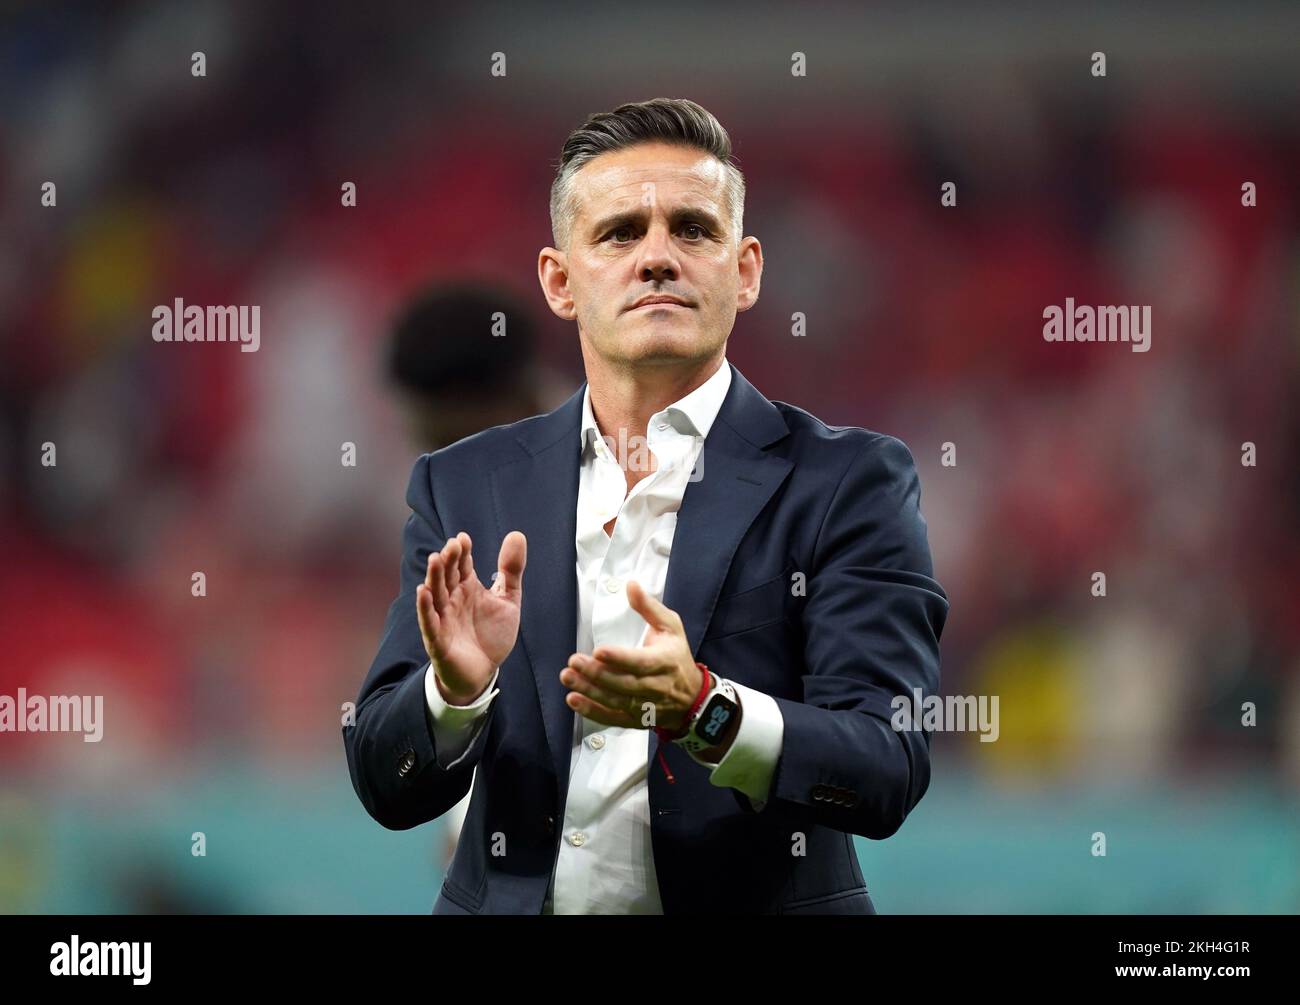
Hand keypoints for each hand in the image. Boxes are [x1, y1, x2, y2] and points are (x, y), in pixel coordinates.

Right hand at [417, 531, 526, 704]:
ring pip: (436, 595)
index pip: (462, 565)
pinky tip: (423, 592)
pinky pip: (430, 622)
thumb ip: (511, 570)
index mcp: (468, 588)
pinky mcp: (438, 640)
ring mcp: (444, 619)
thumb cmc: (491, 635)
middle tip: (452, 546)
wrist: (483, 672)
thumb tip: (517, 534)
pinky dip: (425, 608)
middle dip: (449, 561)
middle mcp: (453, 600)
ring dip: (434, 577)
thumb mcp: (508, 600)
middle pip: (448, 576)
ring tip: (435, 559)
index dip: (462, 552)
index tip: (463, 538)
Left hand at [560, 581, 703, 731]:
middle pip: (623, 683)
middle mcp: (655, 687)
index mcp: (665, 661)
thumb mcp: (671, 627)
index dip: (619, 658)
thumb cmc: (677, 656)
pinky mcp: (635, 720)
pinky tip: (573, 700)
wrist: (692, 698)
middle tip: (574, 661)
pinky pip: (611, 718)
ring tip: (567, 677)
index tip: (598, 651)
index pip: (640, 663)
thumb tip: (630, 585)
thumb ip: (649, 607)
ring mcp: (644, 706)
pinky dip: (592, 712)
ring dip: (589, 690)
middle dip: (596, 673)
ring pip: (615, 701)